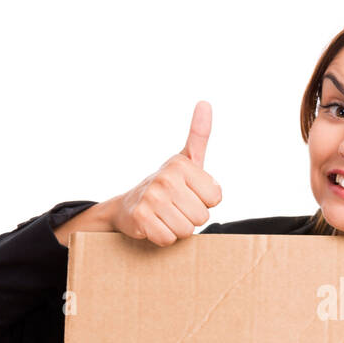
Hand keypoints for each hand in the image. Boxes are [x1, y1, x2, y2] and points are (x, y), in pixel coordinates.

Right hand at [109, 100, 222, 244]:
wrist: (128, 206)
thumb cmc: (167, 185)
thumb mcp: (187, 159)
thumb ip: (199, 135)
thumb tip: (205, 103)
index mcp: (182, 164)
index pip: (215, 198)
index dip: (205, 201)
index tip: (189, 193)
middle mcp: (166, 178)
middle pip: (202, 216)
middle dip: (191, 217)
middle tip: (176, 207)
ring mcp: (151, 197)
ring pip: (186, 230)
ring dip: (177, 228)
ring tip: (165, 216)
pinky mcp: (140, 218)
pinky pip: (168, 239)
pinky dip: (163, 238)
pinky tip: (154, 224)